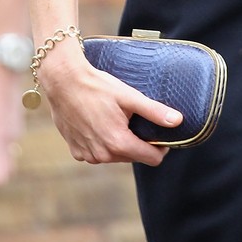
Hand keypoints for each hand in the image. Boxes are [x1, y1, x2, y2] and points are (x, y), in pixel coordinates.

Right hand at [41, 46, 182, 167]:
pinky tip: (98, 123)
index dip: (161, 147)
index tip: (160, 133)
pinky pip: (97, 153)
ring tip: (115, 118)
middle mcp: (102, 156)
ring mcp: (88, 156)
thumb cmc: (97, 87)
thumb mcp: (129, 96)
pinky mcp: (76, 152)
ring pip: (115, 156)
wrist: (63, 82)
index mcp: (118, 143)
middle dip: (138, 142)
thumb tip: (178, 121)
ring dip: (119, 142)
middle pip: (133, 156)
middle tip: (134, 118)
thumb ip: (154, 111)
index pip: (152, 158)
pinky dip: (102, 142)